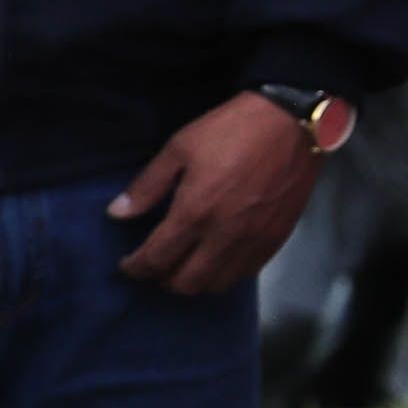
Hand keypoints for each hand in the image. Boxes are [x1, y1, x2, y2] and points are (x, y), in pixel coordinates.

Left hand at [110, 92, 323, 295]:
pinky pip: (246, 274)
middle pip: (186, 283)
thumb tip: (117, 213)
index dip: (135, 268)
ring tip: (185, 265)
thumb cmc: (230, 130)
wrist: (291, 122)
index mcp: (194, 213)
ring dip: (195, 282)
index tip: (127, 265)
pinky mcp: (277, 239)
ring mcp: (253, 241)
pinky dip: (225, 274)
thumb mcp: (179, 148)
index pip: (156, 259)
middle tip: (155, 265)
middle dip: (163, 280)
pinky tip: (217, 258)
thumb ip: (147, 186)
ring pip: (217, 285)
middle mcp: (223, 236)